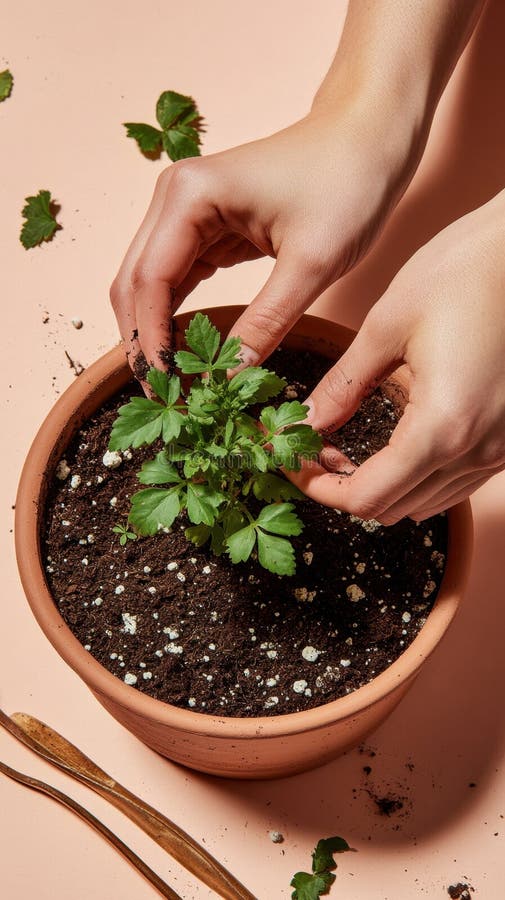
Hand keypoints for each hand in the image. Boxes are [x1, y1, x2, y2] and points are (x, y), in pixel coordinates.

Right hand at [110, 102, 418, 373]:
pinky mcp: (206, 228)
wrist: (368, 136)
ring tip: (173, 384)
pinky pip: (176, 281)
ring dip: (156, 334)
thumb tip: (230, 380)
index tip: (165, 389)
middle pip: (135, 284)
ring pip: (149, 286)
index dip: (150, 341)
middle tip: (163, 398)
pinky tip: (187, 354)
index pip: (148, 282)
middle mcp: (174, 200)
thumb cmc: (347, 184)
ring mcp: (186, 213)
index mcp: (189, 197)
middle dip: (143, 342)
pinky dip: (177, 318)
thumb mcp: (311, 263)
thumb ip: (266, 323)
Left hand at [291, 192, 504, 521]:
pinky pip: (455, 480)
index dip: (319, 490)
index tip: (293, 465)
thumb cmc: (465, 271)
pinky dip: (416, 473)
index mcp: (442, 427)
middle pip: (393, 508)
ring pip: (424, 501)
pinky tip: (395, 438)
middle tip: (314, 449)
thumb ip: (343, 385)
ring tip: (347, 445)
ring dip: (380, 484)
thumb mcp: (387, 324)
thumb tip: (305, 421)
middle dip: (343, 487)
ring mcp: (501, 450)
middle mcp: (478, 452)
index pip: (366, 498)